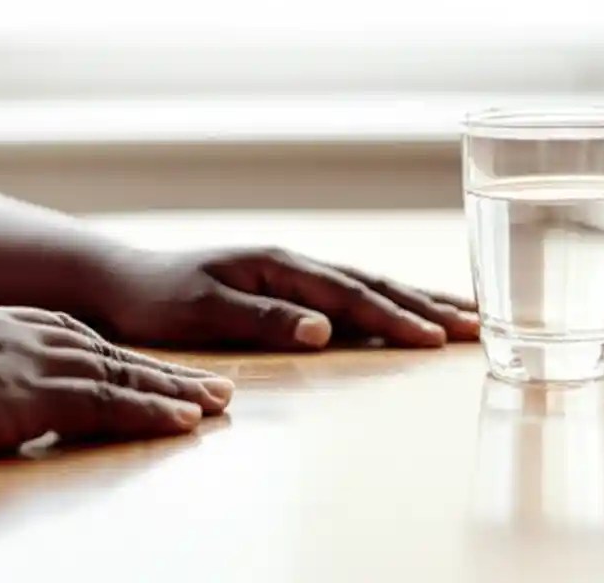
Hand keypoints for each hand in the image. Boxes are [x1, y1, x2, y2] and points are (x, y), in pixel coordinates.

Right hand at [0, 299, 232, 480]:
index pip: (67, 334)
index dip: (113, 353)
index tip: (145, 366)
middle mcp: (13, 331)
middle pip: (106, 349)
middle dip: (161, 369)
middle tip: (211, 382)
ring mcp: (21, 360)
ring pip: (117, 373)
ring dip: (173, 390)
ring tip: (219, 404)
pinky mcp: (22, 396)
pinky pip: (103, 403)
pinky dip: (149, 412)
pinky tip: (185, 423)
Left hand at [97, 247, 478, 349]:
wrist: (122, 281)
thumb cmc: (156, 299)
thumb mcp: (202, 311)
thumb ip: (264, 318)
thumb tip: (324, 330)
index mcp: (281, 266)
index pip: (351, 296)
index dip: (396, 318)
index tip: (437, 338)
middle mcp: (296, 264)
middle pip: (375, 285)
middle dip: (429, 305)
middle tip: (481, 324)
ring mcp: (296, 273)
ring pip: (370, 286)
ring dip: (419, 300)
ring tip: (466, 314)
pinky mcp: (291, 287)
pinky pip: (353, 294)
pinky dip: (390, 302)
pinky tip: (409, 310)